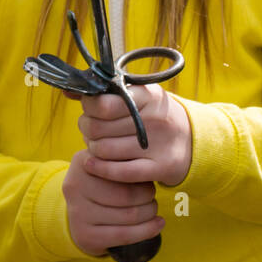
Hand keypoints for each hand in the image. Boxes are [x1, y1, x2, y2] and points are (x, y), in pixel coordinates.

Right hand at [62, 147, 163, 257]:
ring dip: (149, 212)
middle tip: (152, 194)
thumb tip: (151, 161)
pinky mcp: (85, 236)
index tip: (147, 173)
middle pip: (126, 194)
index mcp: (82, 162)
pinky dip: (147, 230)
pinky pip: (124, 235)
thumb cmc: (101, 183)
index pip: (121, 167)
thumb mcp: (105, 163)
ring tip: (153, 208)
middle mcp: (75, 187)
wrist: (79, 214)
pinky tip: (157, 224)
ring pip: (128, 216)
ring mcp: (78, 214)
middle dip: (148, 195)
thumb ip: (122, 159)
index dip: (139, 172)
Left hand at [77, 84, 192, 188]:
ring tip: (95, 145)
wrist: (193, 140)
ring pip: (106, 150)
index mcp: (147, 95)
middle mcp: (154, 117)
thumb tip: (68, 90)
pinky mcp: (160, 167)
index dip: (89, 107)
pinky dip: (100, 169)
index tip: (89, 109)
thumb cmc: (155, 116)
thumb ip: (107, 93)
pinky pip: (120, 172)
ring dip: (93, 149)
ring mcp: (158, 143)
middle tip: (90, 130)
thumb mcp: (139, 96)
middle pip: (100, 127)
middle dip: (87, 129)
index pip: (104, 103)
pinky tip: (92, 163)